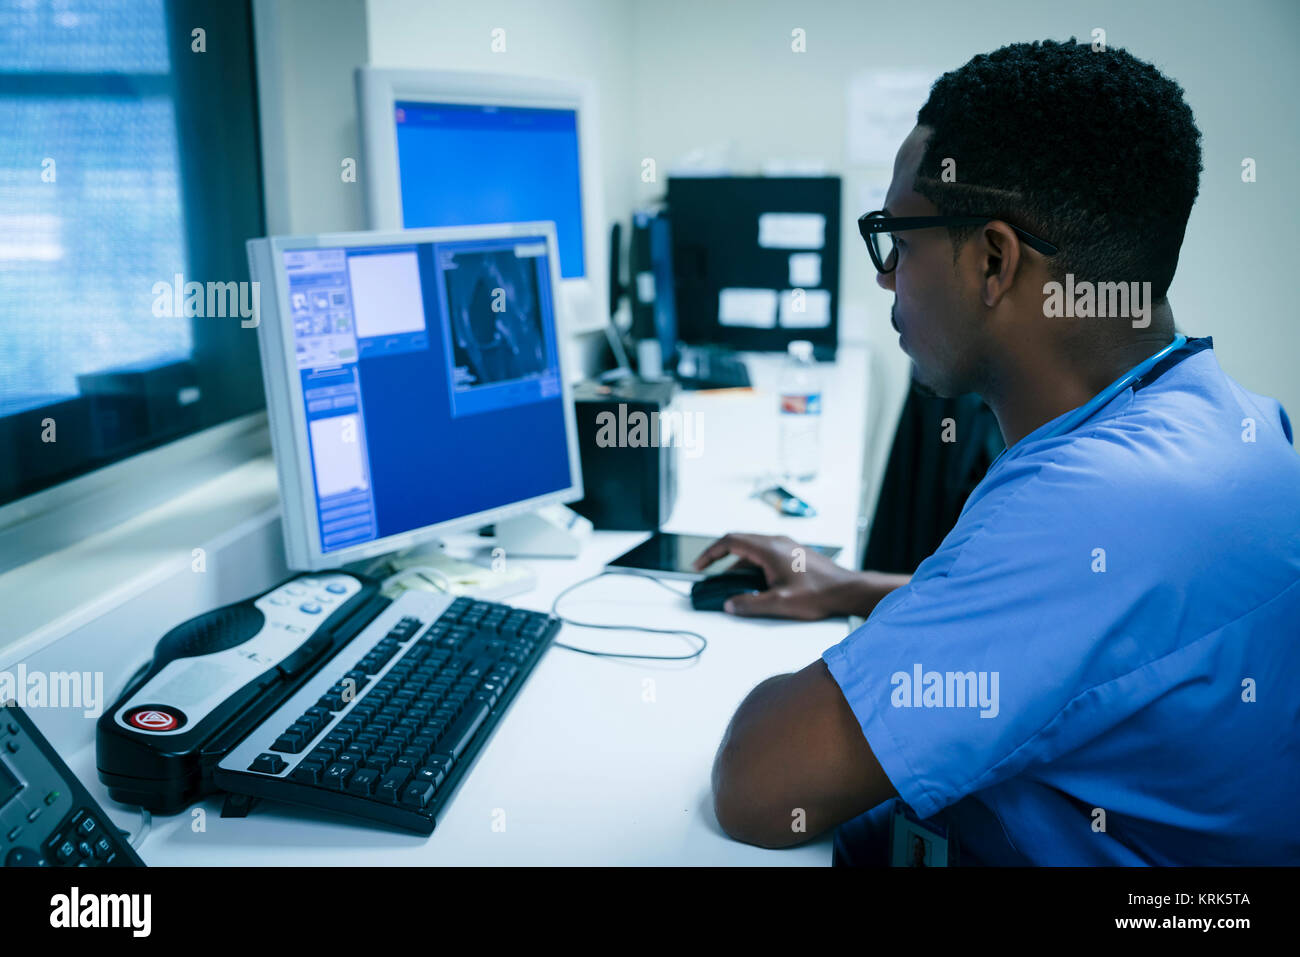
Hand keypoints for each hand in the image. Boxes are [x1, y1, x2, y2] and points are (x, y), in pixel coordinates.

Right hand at [692, 533, 886, 619]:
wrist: (847, 590)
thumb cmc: (820, 593)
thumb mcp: (780, 603)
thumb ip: (750, 604)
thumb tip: (729, 605)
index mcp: (769, 549)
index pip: (730, 541)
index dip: (710, 553)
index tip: (699, 565)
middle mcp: (776, 542)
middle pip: (739, 543)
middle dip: (720, 559)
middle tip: (708, 574)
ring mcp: (786, 546)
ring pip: (752, 551)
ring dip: (738, 566)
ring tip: (731, 587)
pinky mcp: (793, 554)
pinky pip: (764, 555)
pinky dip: (752, 567)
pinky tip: (754, 585)